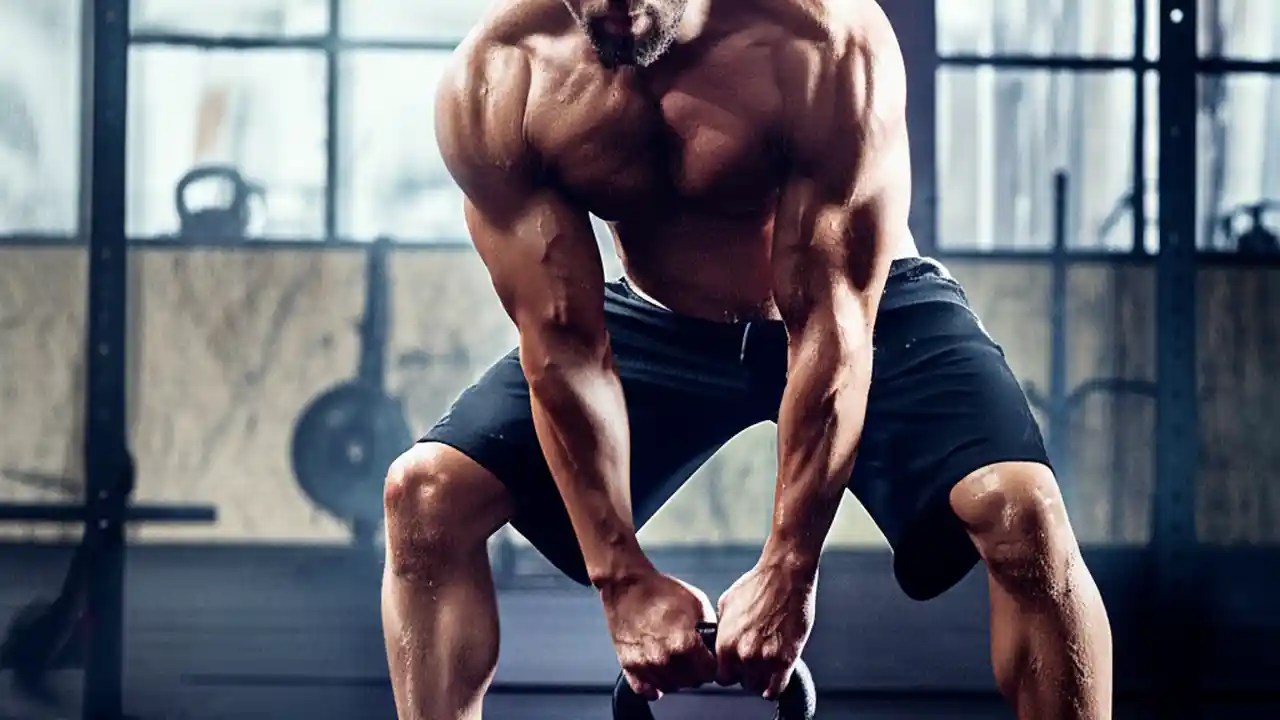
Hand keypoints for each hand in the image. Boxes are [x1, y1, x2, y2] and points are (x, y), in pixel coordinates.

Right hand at [600, 569, 718, 699]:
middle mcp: (664, 658)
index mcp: (684, 643)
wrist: (627, 584)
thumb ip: (709, 627)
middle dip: (696, 672)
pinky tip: (658, 675)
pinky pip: (644, 690)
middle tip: (693, 659)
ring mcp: (645, 663)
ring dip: (676, 678)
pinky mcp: (628, 664)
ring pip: (670, 687)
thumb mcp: (697, 602)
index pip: (709, 673)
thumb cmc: (660, 590)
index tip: (708, 659)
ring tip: (675, 662)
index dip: (712, 664)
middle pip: (691, 683)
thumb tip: (714, 644)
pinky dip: (653, 686)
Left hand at [715, 556, 816, 698]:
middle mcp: (742, 653)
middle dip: (745, 675)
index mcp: (724, 642)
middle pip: (739, 682)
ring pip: (758, 686)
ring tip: (765, 668)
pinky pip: (777, 688)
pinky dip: (775, 688)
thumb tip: (717, 640)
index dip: (728, 672)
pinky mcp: (786, 658)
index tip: (735, 668)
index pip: (719, 675)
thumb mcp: (726, 604)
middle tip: (753, 664)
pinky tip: (774, 682)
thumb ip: (721, 628)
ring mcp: (765, 658)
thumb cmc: (757, 585)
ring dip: (761, 680)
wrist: (785, 575)